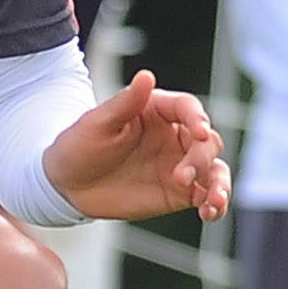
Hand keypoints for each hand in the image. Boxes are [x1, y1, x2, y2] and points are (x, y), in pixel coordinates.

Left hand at [40, 69, 232, 222]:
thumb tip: (146, 76)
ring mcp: (180, 164)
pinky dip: (215, 203)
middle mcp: (175, 135)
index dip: (197, 118)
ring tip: (213, 199)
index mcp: (157, 110)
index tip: (199, 131)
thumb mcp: (97, 123)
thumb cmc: (79, 146)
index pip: (188, 108)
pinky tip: (210, 212)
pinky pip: (206, 195)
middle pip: (207, 141)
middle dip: (201, 158)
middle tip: (182, 176)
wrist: (67, 185)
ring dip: (220, 183)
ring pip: (215, 169)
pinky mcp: (180, 192)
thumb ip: (125, 103)